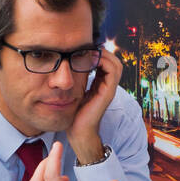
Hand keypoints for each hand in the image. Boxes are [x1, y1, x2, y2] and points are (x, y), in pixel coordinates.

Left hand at [66, 48, 122, 163]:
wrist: (77, 131)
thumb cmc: (73, 114)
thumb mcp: (73, 93)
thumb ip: (74, 80)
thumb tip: (64, 66)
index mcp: (100, 85)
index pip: (106, 63)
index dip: (98, 53)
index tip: (84, 49)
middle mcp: (107, 86)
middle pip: (114, 61)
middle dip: (103, 52)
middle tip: (88, 49)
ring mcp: (108, 90)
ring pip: (115, 64)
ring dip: (104, 55)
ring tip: (90, 53)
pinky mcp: (107, 93)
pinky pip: (112, 72)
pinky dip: (103, 63)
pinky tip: (89, 61)